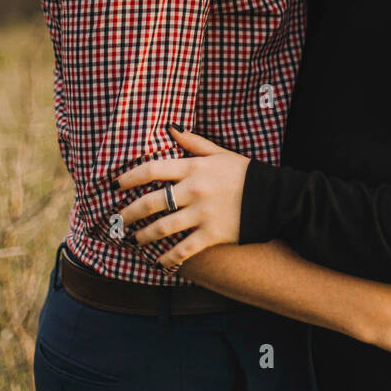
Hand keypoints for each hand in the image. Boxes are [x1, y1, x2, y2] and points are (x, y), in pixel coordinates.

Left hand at [116, 126, 249, 268]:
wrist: (274, 197)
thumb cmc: (244, 173)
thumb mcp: (220, 153)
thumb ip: (194, 143)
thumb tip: (170, 128)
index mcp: (194, 168)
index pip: (152, 169)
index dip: (130, 177)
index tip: (117, 185)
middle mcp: (194, 191)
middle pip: (150, 202)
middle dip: (129, 213)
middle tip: (118, 220)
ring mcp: (202, 214)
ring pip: (162, 228)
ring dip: (143, 236)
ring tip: (135, 241)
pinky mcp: (212, 235)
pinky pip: (183, 249)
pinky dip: (169, 258)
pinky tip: (160, 262)